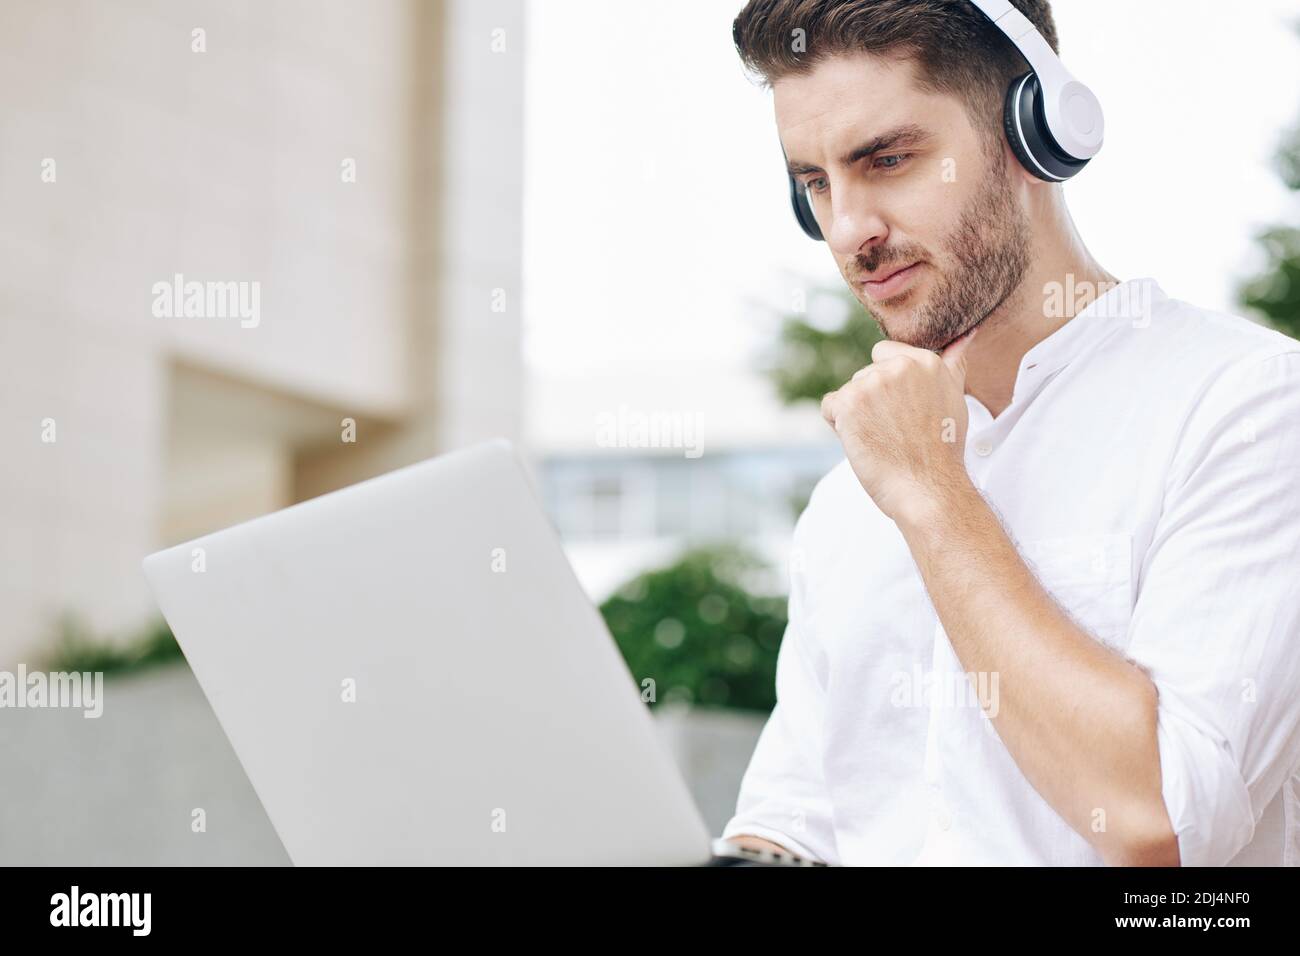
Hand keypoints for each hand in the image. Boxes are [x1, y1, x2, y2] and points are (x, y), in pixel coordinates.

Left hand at [821, 326, 978, 527]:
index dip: (888, 387)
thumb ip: (953, 363)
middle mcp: (898, 367)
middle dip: (872, 402)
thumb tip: (966, 335)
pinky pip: (830, 407)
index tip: (904, 412)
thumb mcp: (954, 398)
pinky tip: (864, 442)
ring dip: (857, 416)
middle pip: (864, 376)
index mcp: (924, 361)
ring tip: (883, 438)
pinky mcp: (848, 403)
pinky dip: (839, 427)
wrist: (928, 489)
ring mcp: (871, 383)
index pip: (884, 355)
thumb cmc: (941, 450)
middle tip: (897, 431)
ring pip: (848, 393)